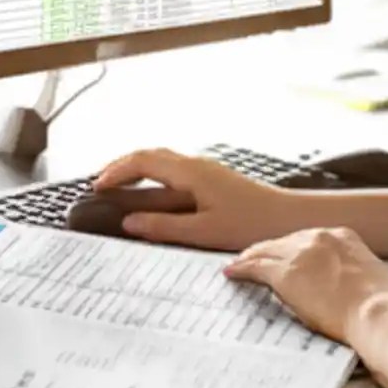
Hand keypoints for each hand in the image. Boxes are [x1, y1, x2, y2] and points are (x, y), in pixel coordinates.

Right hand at [93, 148, 299, 250]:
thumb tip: (129, 222)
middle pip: (149, 155)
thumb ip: (163, 227)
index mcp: (190, 172)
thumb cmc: (252, 225)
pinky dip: (154, 178)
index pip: (142, 161)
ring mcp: (205, 170)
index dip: (116, 171)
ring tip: (120, 186)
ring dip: (138, 170)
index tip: (97, 186)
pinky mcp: (213, 180)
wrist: (290, 219)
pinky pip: (174, 171)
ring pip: (162, 161)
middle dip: (122, 166)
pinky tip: (152, 196)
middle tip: (101, 183)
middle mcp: (196, 164)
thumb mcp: (202, 232)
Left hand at [223, 227, 387, 343]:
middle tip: (255, 258)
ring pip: (266, 251)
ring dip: (251, 258)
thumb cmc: (381, 306)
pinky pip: (255, 267)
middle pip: (283, 242)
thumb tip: (342, 287)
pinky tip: (233, 272)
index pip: (307, 239)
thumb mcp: (367, 277)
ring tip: (239, 264)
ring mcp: (299, 253)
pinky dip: (242, 269)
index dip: (292, 248)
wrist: (378, 312)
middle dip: (269, 251)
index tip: (285, 255)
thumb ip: (348, 273)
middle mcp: (318, 237)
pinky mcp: (284, 273)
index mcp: (342, 237)